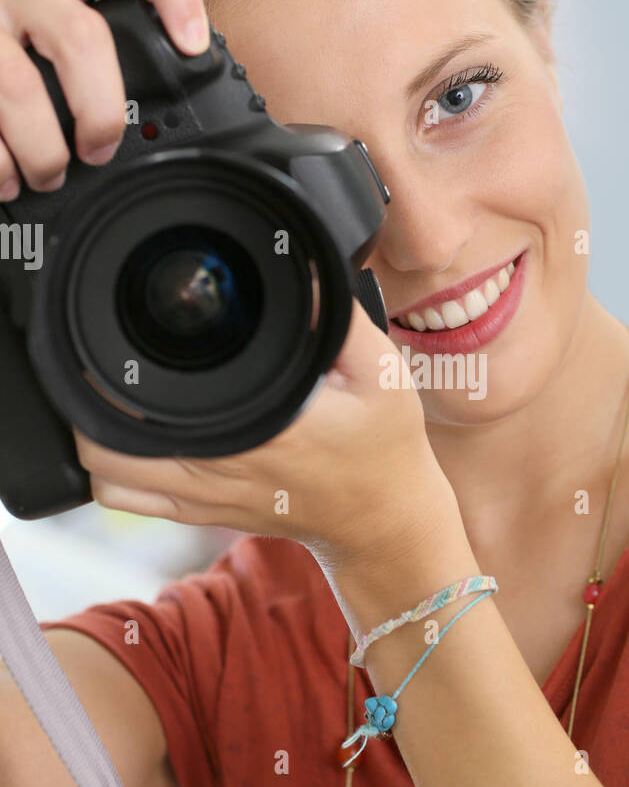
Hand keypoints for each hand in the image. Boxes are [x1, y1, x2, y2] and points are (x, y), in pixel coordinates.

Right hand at [0, 0, 209, 198]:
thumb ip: (93, 52)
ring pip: (20, 88)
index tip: (193, 46)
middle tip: (100, 149)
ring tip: (48, 175)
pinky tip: (7, 175)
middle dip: (100, 110)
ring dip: (43, 149)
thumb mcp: (47, 24)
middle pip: (80, 37)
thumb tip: (154, 122)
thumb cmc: (4, 42)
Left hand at [73, 298, 462, 572]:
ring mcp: (205, 497)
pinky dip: (109, 471)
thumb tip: (301, 266)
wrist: (385, 520)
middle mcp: (219, 467)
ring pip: (105, 474)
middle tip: (97, 354)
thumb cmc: (384, 447)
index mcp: (258, 428)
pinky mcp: (202, 514)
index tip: (112, 328)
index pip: (155, 399)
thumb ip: (339, 318)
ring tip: (104, 392)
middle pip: (103, 441)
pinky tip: (124, 435)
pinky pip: (127, 499)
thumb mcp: (381, 372)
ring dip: (90, 433)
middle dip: (85, 395)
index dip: (117, 364)